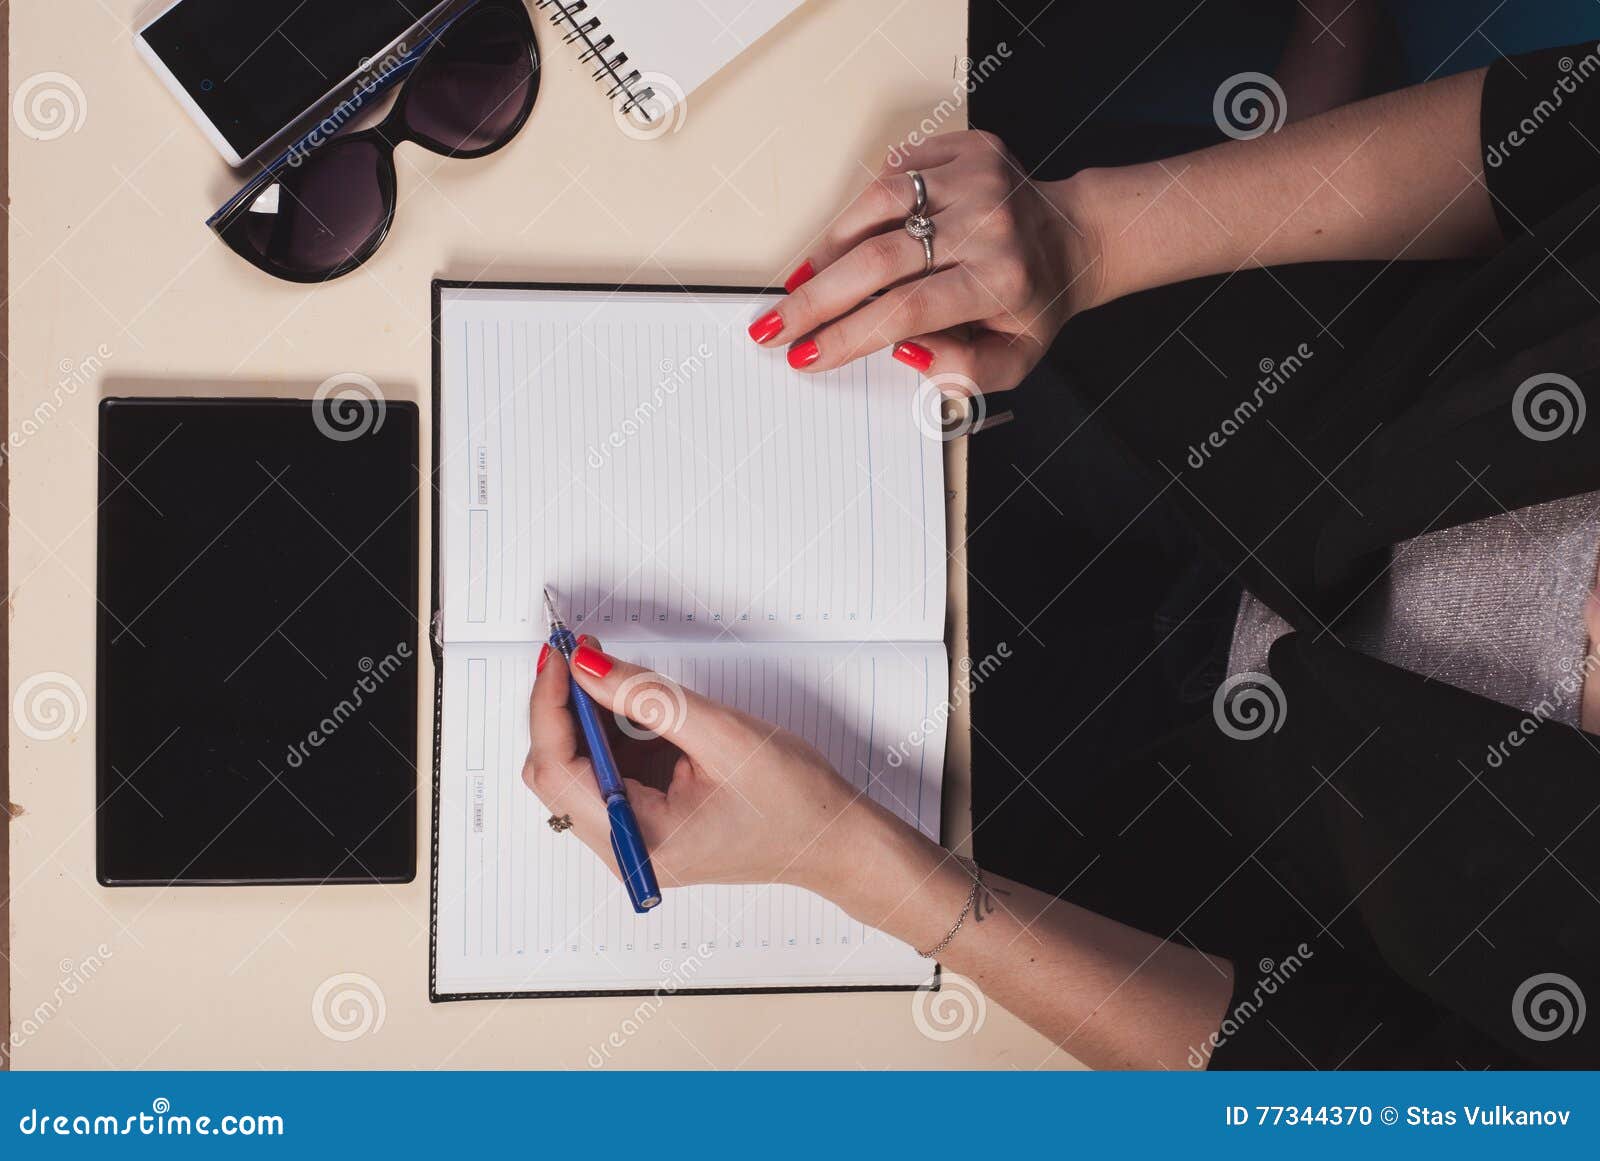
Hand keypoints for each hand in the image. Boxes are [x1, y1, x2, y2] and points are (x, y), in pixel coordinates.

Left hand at [522, 639, 867, 892]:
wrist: (831, 840)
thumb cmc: (794, 803)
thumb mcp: (720, 733)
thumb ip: (645, 698)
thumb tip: (588, 668)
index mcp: (641, 841)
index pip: (557, 769)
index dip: (549, 705)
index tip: (562, 656)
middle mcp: (626, 851)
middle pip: (556, 772)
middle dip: (564, 708)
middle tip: (584, 655)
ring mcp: (632, 841)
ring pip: (578, 770)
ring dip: (589, 718)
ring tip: (618, 677)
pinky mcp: (645, 825)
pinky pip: (606, 774)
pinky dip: (611, 735)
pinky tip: (635, 708)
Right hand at [747, 129, 1100, 392]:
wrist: (1074, 238)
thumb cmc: (1035, 303)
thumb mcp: (1014, 360)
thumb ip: (962, 372)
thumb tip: (903, 351)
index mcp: (1001, 280)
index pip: (905, 311)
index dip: (846, 335)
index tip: (804, 354)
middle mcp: (990, 223)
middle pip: (879, 260)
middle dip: (814, 298)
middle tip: (773, 324)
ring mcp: (977, 177)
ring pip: (876, 205)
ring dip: (826, 247)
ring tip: (797, 282)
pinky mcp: (965, 147)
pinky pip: (893, 174)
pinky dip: (861, 209)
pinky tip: (845, 241)